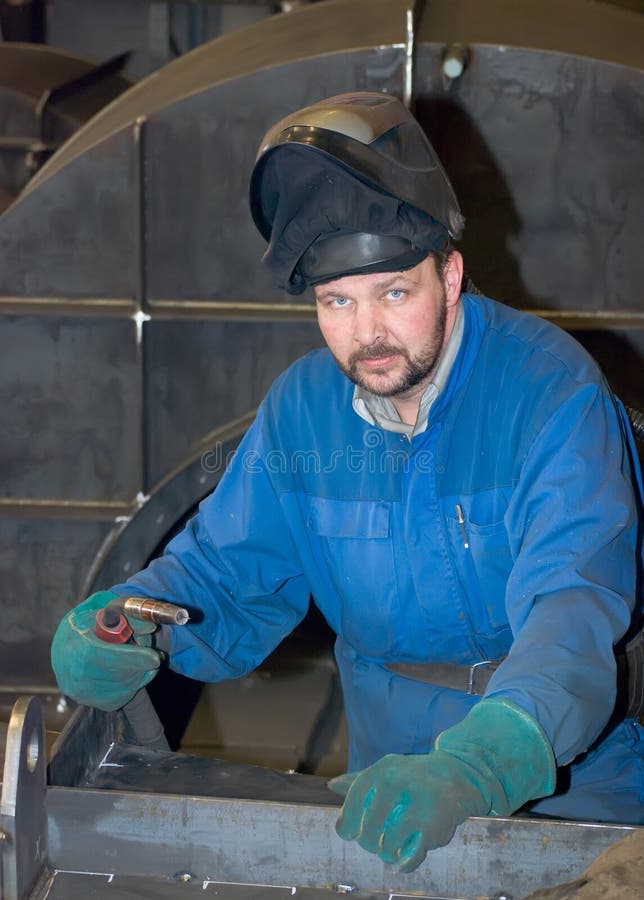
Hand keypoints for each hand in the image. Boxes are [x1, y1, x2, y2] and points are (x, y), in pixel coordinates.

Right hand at [51, 590, 160, 710]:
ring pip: (123, 687)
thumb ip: (126, 612)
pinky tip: (130, 670)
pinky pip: (121, 697)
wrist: (64, 645)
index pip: (105, 656)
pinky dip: (132, 685)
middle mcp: (72, 672)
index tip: (155, 658)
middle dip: (140, 664)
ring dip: (138, 673)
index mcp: (73, 644)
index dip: (132, 658)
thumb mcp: (102, 606)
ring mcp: (78, 690)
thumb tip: (150, 628)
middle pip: (118, 675)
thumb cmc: (85, 622)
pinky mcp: (87, 701)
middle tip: (150, 653)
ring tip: (137, 658)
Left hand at [328, 698, 555, 871]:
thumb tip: (332, 786)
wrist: (460, 777)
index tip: (348, 833)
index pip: (355, 801)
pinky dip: (403, 863)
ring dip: (387, 854)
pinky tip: (404, 857)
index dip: (348, 822)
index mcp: (384, 769)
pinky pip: (409, 857)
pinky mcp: (434, 827)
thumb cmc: (416, 777)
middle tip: (375, 843)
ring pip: (386, 847)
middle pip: (367, 831)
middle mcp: (398, 784)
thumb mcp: (388, 771)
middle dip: (368, 843)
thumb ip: (361, 780)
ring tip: (391, 848)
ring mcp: (417, 805)